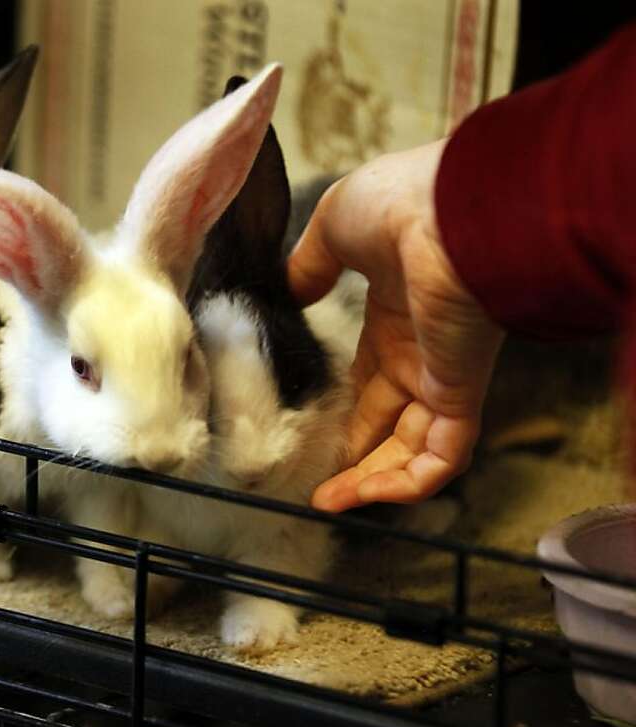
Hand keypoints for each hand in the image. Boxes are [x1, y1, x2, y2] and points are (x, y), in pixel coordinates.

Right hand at [287, 140, 504, 511]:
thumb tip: (288, 289)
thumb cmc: (396, 203)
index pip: (370, 376)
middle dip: (353, 452)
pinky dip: (407, 483)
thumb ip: (308, 265)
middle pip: (388, 419)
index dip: (343, 406)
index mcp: (395, 314)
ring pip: (413, 447)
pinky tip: (364, 496)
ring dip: (371, 479)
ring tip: (326, 503)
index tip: (309, 427)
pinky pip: (441, 455)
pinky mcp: (457, 391)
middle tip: (313, 479)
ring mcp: (442, 373)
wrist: (443, 207)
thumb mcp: (332, 228)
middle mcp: (420, 350)